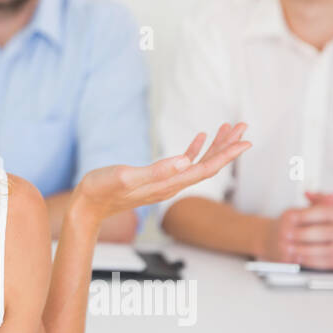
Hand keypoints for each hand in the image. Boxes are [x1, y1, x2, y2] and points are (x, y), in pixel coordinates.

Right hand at [72, 122, 250, 226]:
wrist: (87, 206)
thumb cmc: (102, 190)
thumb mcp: (126, 177)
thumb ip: (156, 170)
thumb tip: (185, 160)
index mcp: (167, 184)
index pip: (205, 169)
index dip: (226, 155)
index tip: (245, 141)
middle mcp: (171, 185)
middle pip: (208, 165)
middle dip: (227, 146)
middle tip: (244, 127)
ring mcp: (165, 182)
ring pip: (198, 163)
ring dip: (214, 146)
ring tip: (228, 128)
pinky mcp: (156, 179)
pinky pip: (183, 163)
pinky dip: (194, 149)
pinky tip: (199, 138)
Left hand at [267, 192, 332, 269]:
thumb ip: (321, 201)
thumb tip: (306, 193)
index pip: (323, 213)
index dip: (305, 215)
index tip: (290, 217)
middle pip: (321, 233)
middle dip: (300, 234)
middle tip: (286, 234)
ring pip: (321, 249)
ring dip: (302, 249)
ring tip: (289, 247)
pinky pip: (325, 262)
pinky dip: (309, 260)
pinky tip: (299, 257)